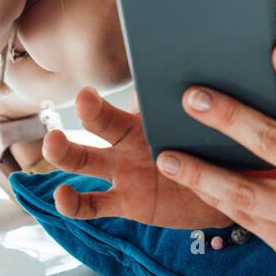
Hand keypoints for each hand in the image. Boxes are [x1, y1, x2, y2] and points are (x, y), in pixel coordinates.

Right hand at [41, 86, 228, 229]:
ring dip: (66, 151)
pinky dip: (74, 203)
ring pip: (86, 160)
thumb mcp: (214, 128)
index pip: (139, 96)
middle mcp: (130, 139)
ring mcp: (123, 170)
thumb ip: (208, 110)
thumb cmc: (218, 149)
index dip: (140, 89)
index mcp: (151, 116)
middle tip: (85, 97)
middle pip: (103, 122)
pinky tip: (61, 196)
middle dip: (92, 110)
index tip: (143, 71)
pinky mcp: (124, 202)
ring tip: (53, 141)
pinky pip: (93, 204)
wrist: (221, 190)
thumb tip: (214, 88)